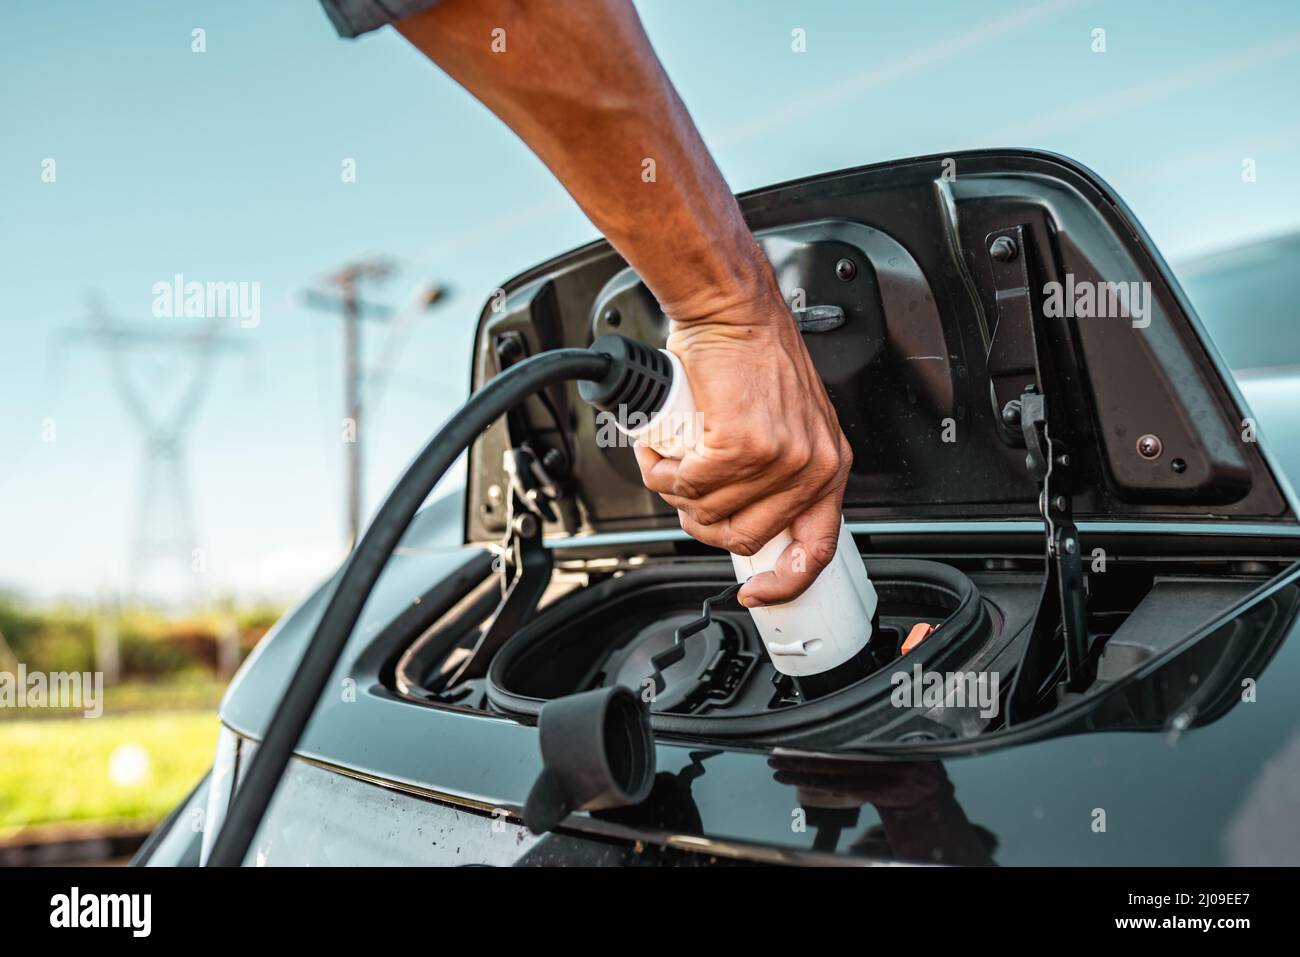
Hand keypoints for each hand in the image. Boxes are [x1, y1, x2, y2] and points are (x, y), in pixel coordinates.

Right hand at [634, 290, 851, 606]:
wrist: (732, 310)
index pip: (816, 548)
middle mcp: (811, 466)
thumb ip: (778, 475)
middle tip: (686, 489)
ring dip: (676, 490)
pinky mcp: (742, 445)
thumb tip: (743, 519)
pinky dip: (665, 471)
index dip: (783, 582)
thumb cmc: (751, 357)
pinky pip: (689, 485)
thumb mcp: (789, 424)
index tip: (755, 592)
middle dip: (702, 520)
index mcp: (827, 465)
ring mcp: (779, 458)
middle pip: (743, 537)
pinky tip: (664, 447)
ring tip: (672, 457)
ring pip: (707, 511)